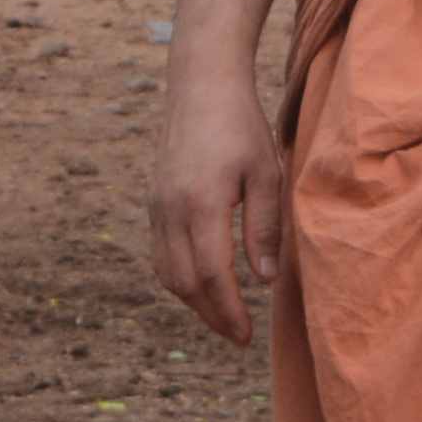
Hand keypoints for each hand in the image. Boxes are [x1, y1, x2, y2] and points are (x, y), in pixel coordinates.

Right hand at [153, 68, 284, 348]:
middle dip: (211, 315)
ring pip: (166, 272)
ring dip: (193, 300)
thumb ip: (264, 228)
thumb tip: (264, 281)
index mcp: (201, 204)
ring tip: (222, 315)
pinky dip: (179, 277)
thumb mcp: (267, 174)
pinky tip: (203, 282)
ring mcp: (157, 206)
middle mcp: (170, 210)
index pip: (210, 275)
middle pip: (183, 282)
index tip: (246, 336)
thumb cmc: (242, 126)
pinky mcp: (154, 201)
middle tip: (237, 336)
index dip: (228, 311)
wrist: (201, 86)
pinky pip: (160, 253)